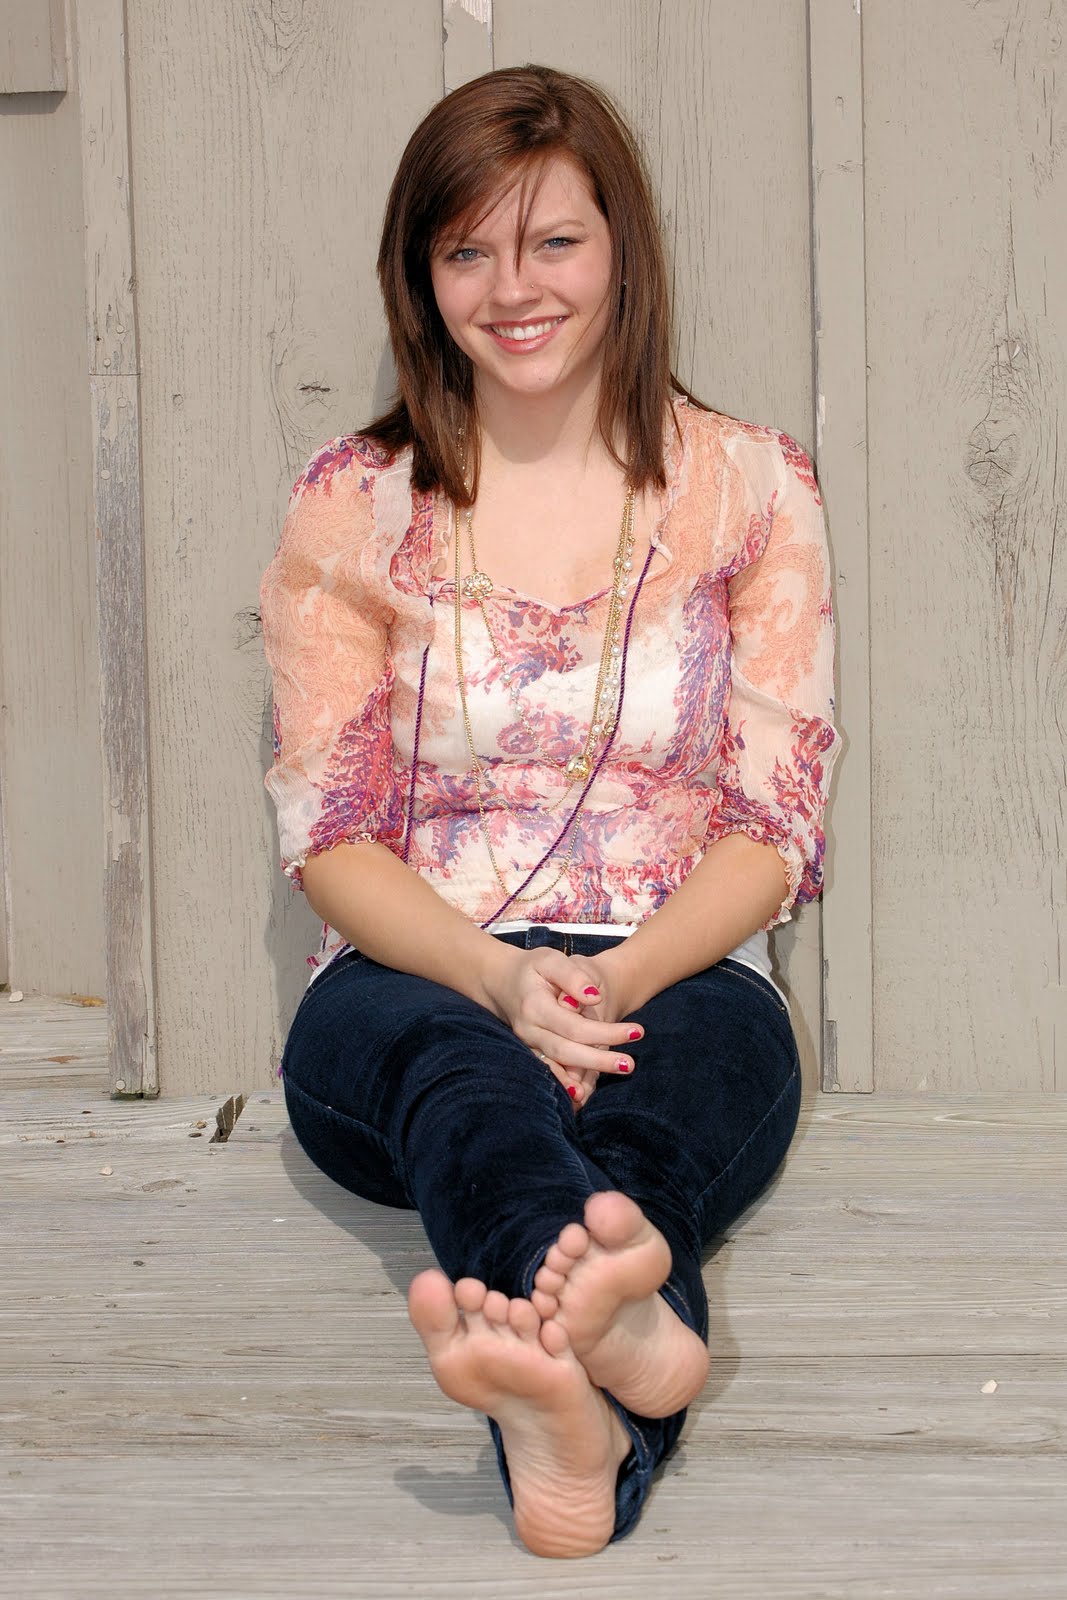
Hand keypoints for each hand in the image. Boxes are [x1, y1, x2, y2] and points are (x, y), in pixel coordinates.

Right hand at [481, 944, 644, 1110]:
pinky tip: (583, 1096)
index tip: (636, 1032)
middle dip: (600, 1061)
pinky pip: (550, 1072)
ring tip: (609, 1082)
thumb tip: (594, 998)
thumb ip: (573, 976)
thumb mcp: (551, 960)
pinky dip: (565, 1084)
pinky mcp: (532, 1053)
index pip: (574, 1026)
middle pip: (567, 1051)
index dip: (605, 1032)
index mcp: (535, 1007)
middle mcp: (529, 1031)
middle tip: (630, 1064)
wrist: (501, 981)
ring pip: (558, 1066)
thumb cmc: (532, 969)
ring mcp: (528, 1045)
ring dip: (584, 1077)